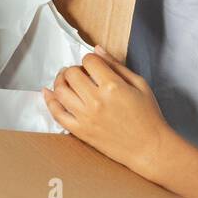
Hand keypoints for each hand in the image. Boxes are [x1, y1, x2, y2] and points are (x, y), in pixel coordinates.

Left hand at [42, 45, 178, 184]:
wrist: (149, 147)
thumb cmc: (148, 116)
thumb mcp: (139, 84)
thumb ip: (116, 65)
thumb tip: (97, 50)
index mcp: (112, 86)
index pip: (89, 61)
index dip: (90, 59)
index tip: (93, 65)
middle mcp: (96, 100)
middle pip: (71, 74)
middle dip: (75, 69)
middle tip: (81, 73)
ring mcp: (86, 117)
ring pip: (60, 91)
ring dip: (61, 81)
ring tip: (66, 80)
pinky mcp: (80, 131)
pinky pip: (57, 114)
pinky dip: (50, 101)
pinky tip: (49, 92)